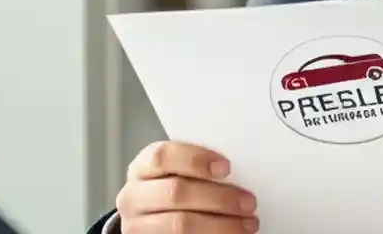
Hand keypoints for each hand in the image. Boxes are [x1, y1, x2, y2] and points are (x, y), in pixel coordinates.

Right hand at [117, 141, 258, 232]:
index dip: (196, 160)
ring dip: (220, 225)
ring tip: (247, 224)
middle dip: (218, 198)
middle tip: (248, 202)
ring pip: (180, 224)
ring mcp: (137, 225)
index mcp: (143, 167)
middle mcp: (134, 196)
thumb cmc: (174, 187)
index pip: (163, 157)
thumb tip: (237, 170)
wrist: (155, 217)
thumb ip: (199, 168)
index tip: (226, 168)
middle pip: (176, 193)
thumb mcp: (179, 173)